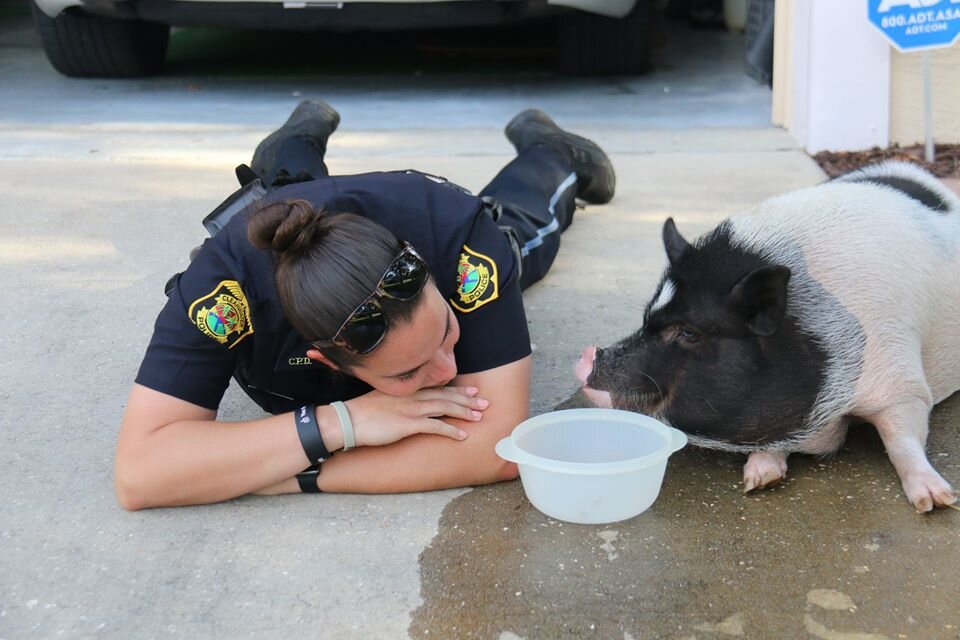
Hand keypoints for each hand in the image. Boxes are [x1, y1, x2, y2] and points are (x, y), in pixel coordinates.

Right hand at [326, 386, 488, 448]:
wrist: (347, 421)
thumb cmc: (362, 412)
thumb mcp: (383, 398)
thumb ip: (400, 399)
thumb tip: (409, 405)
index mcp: (406, 389)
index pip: (437, 387)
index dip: (456, 389)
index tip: (471, 390)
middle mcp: (412, 396)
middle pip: (445, 395)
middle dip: (467, 399)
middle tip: (484, 402)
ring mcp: (410, 409)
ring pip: (444, 408)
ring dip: (464, 412)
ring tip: (479, 417)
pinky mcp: (407, 424)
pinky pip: (435, 427)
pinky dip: (450, 430)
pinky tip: (462, 435)